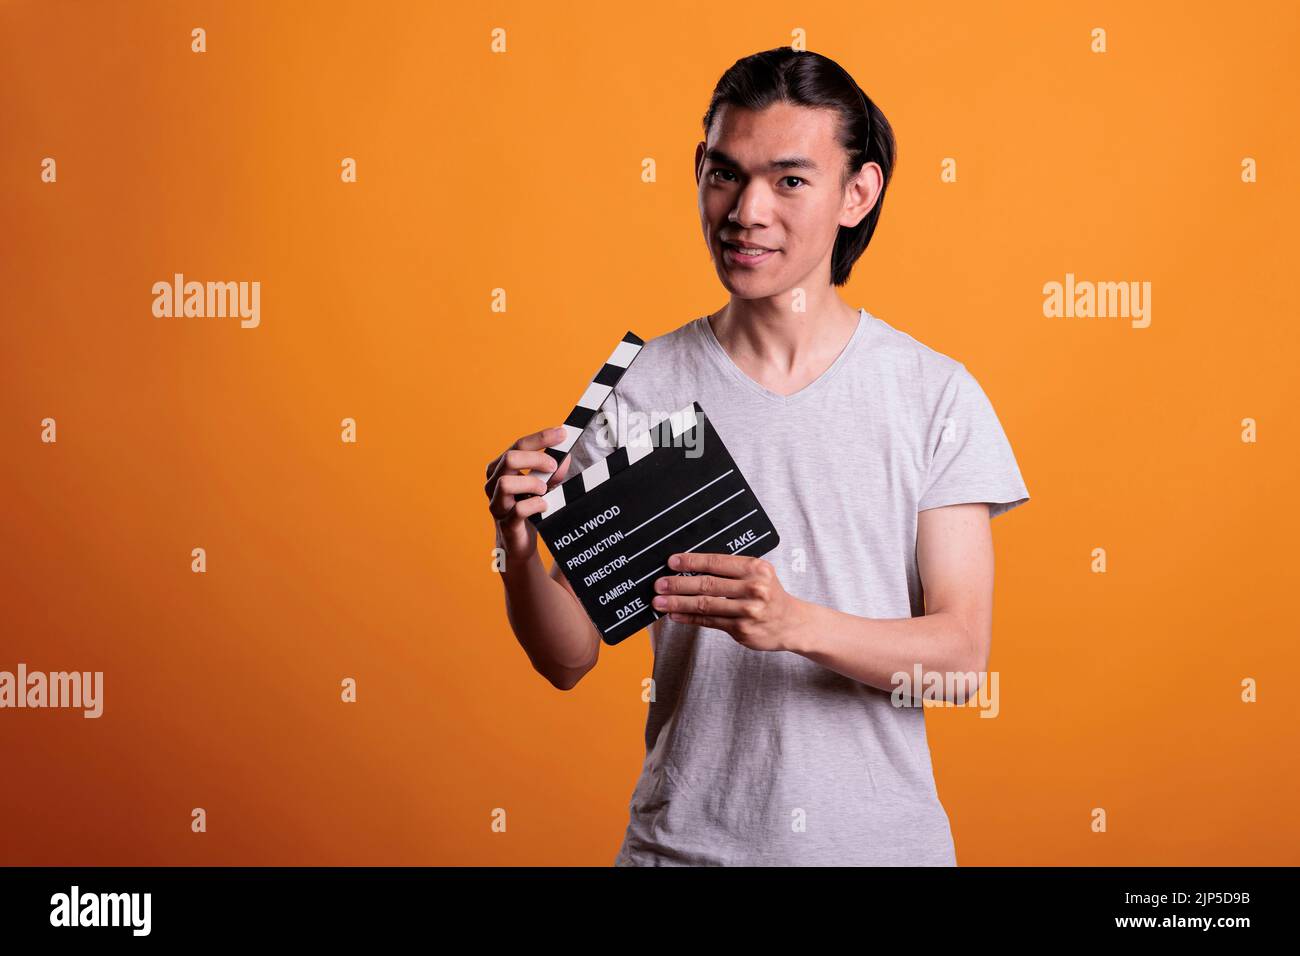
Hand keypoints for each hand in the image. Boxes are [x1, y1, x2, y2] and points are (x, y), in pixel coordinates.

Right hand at [484, 426, 571, 564]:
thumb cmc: (528, 508)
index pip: (518, 445)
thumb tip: (566, 457)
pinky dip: (535, 504)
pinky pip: (517, 510)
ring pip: (506, 483)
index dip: (541, 437)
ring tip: (545, 489)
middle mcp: (493, 484)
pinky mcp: (505, 524)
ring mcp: (497, 504)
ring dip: (531, 482)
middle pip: (510, 459)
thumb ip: (552, 471)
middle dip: (535, 458)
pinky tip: (544, 505)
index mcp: (499, 468)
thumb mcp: (543, 485)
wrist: (519, 543)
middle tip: (553, 466)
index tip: (563, 434)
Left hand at [651, 552, 808, 651]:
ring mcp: (747, 610)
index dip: (691, 561)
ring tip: (660, 601)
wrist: (792, 622)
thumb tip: (692, 565)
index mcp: (755, 568)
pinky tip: (675, 614)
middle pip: (707, 584)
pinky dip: (689, 617)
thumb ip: (731, 569)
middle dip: (678, 584)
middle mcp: (753, 588)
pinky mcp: (741, 629)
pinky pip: (709, 622)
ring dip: (678, 602)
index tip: (672, 562)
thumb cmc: (769, 594)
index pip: (717, 562)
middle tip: (659, 584)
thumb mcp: (758, 573)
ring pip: (705, 605)